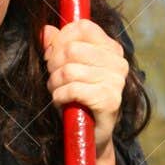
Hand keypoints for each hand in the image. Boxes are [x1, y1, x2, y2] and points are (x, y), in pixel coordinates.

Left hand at [42, 19, 127, 164]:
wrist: (90, 137)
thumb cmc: (77, 99)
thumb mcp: (65, 69)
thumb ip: (57, 47)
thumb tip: (46, 30)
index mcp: (111, 48)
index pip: (82, 27)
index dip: (60, 39)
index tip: (52, 56)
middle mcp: (118, 62)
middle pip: (72, 48)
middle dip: (53, 65)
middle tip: (53, 79)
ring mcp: (116, 81)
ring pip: (69, 70)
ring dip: (54, 83)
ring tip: (57, 92)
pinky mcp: (110, 100)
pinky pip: (73, 89)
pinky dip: (60, 96)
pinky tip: (62, 102)